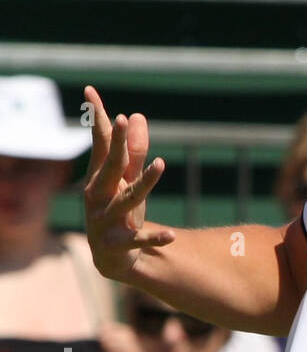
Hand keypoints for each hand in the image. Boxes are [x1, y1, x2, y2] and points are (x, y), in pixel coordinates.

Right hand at [82, 84, 175, 281]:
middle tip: (124, 119)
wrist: (112, 260)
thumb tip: (137, 115)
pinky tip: (170, 235)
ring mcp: (105, 222)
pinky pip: (137, 240)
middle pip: (111, 166)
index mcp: (100, 178)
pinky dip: (153, 239)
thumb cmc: (120, 214)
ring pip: (127, 199)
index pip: (100, 144)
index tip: (90, 92)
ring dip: (144, 182)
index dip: (97, 119)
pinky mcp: (117, 246)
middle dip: (118, 143)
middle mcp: (98, 196)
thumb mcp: (128, 183)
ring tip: (161, 163)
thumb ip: (135, 153)